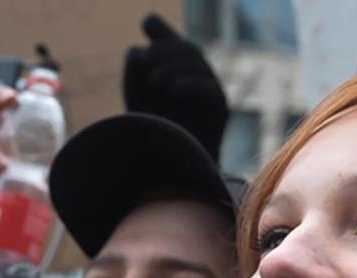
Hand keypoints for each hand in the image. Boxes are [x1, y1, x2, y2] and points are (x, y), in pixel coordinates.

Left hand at [123, 12, 227, 161]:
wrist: (168, 172)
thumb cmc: (151, 135)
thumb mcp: (136, 93)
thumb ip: (138, 65)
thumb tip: (144, 50)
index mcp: (175, 72)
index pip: (170, 40)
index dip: (159, 28)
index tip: (146, 26)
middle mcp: (196, 79)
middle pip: (186, 48)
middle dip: (164, 50)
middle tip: (148, 65)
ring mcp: (211, 92)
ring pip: (197, 63)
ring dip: (174, 66)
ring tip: (157, 82)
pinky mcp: (220, 110)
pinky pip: (209, 89)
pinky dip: (190, 84)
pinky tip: (173, 89)